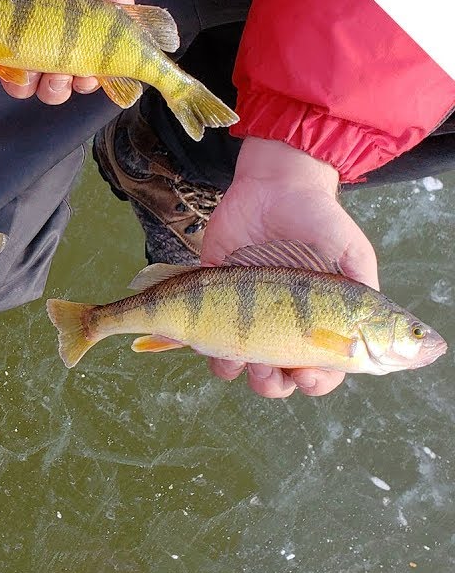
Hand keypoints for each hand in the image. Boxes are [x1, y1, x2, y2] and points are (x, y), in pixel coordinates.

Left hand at [0, 0, 131, 103]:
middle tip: (60, 74)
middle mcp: (43, 34)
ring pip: (15, 82)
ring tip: (28, 70)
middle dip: (57, 90)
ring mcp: (9, 32)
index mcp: (75, 26)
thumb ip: (121, 5)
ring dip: (23, 87)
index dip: (86, 83)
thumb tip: (145, 44)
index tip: (89, 76)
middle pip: (49, 85)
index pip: (82, 70)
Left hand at [201, 139, 376, 397]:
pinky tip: (210, 340)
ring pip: (237, 367)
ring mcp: (243, 317)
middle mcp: (279, 328)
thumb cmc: (320, 221)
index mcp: (317, 326)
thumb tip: (368, 336)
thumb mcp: (350, 255)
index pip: (321, 372)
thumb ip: (360, 293)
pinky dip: (205, 347)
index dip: (316, 382)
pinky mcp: (211, 299)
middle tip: (273, 369)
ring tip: (244, 357)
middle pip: (277, 380)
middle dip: (274, 384)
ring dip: (240, 371)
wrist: (275, 188)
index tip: (310, 374)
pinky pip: (204, 338)